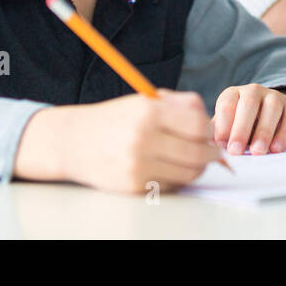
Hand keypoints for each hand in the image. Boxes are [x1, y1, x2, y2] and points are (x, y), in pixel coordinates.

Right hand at [16, 89, 220, 193]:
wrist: (74, 141)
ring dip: (197, 168)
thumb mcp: (146, 100)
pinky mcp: (134, 185)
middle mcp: (143, 139)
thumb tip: (211, 121)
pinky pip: (170, 185)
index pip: (198, 125)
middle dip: (210, 154)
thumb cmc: (116, 118)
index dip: (209, 131)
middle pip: (197, 154)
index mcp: (149, 112)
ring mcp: (138, 165)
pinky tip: (167, 168)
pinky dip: (176, 178)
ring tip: (192, 160)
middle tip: (210, 152)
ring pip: (188, 174)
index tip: (208, 133)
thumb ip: (181, 104)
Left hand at [212, 84, 285, 154]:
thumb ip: (217, 135)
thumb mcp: (226, 125)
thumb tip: (205, 149)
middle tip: (236, 150)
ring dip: (264, 131)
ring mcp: (274, 97)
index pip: (227, 104)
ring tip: (258, 152)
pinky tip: (276, 149)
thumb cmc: (240, 123)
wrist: (268, 112)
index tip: (221, 145)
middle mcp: (253, 91)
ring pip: (271, 108)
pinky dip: (284, 134)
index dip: (223, 125)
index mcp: (233, 94)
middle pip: (248, 104)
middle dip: (241, 129)